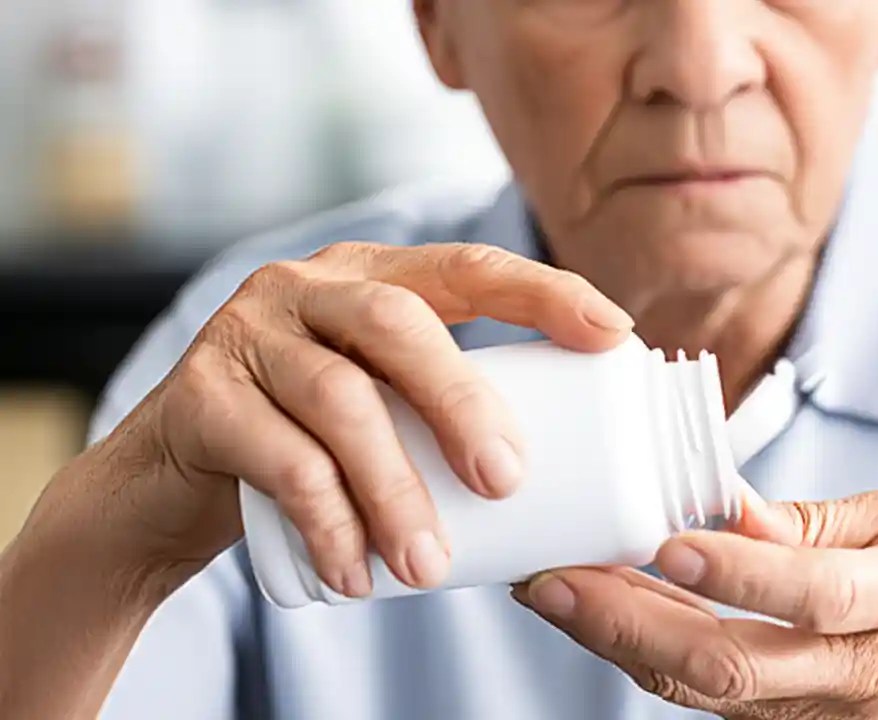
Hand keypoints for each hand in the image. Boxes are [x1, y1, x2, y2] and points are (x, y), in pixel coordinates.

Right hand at [30, 242, 631, 599]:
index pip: (467, 268)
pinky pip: (279, 460)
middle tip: (508, 481)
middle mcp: (308, 287)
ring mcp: (247, 333)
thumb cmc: (311, 445)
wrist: (170, 486)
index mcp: (372, 277)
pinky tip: (356, 576)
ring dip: (395, 491)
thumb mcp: (383, 409)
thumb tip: (568, 491)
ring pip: (340, 400)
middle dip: (463, 402)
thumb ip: (443, 417)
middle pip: (399, 325)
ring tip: (431, 568)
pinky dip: (330, 524)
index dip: (544, 293)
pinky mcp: (199, 396)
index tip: (612, 334)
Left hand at [514, 490, 877, 718]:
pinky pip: (709, 695)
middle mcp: (851, 668)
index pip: (815, 594)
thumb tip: (721, 503)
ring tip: (552, 588)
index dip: (741, 572)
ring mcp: (819, 709)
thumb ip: (816, 524)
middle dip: (628, 623)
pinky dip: (646, 655)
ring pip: (704, 690)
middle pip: (730, 664)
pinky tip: (600, 613)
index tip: (667, 539)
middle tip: (553, 576)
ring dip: (618, 641)